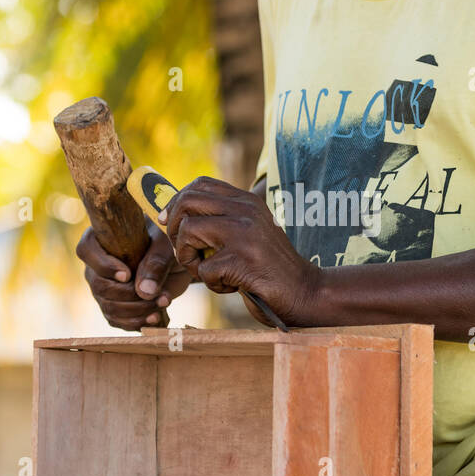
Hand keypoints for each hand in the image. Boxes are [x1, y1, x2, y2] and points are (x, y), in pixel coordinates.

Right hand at [76, 221, 196, 331]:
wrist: (171, 267)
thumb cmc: (161, 248)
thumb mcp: (164, 248)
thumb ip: (155, 264)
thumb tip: (144, 291)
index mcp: (100, 241)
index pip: (86, 250)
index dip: (104, 266)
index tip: (127, 275)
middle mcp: (94, 267)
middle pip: (100, 286)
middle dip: (131, 295)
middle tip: (159, 294)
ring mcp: (100, 289)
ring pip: (109, 307)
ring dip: (138, 310)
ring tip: (163, 303)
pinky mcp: (110, 308)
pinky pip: (116, 320)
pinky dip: (136, 322)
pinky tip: (155, 317)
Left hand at [159, 176, 321, 327]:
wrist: (305, 292)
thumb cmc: (269, 267)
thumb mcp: (248, 233)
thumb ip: (222, 220)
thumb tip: (173, 214)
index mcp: (247, 201)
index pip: (200, 184)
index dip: (176, 202)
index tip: (170, 223)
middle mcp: (245, 210)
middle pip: (187, 201)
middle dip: (174, 231)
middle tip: (184, 252)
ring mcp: (244, 232)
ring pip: (188, 231)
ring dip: (188, 259)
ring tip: (208, 271)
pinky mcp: (242, 259)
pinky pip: (204, 269)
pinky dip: (213, 283)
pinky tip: (232, 286)